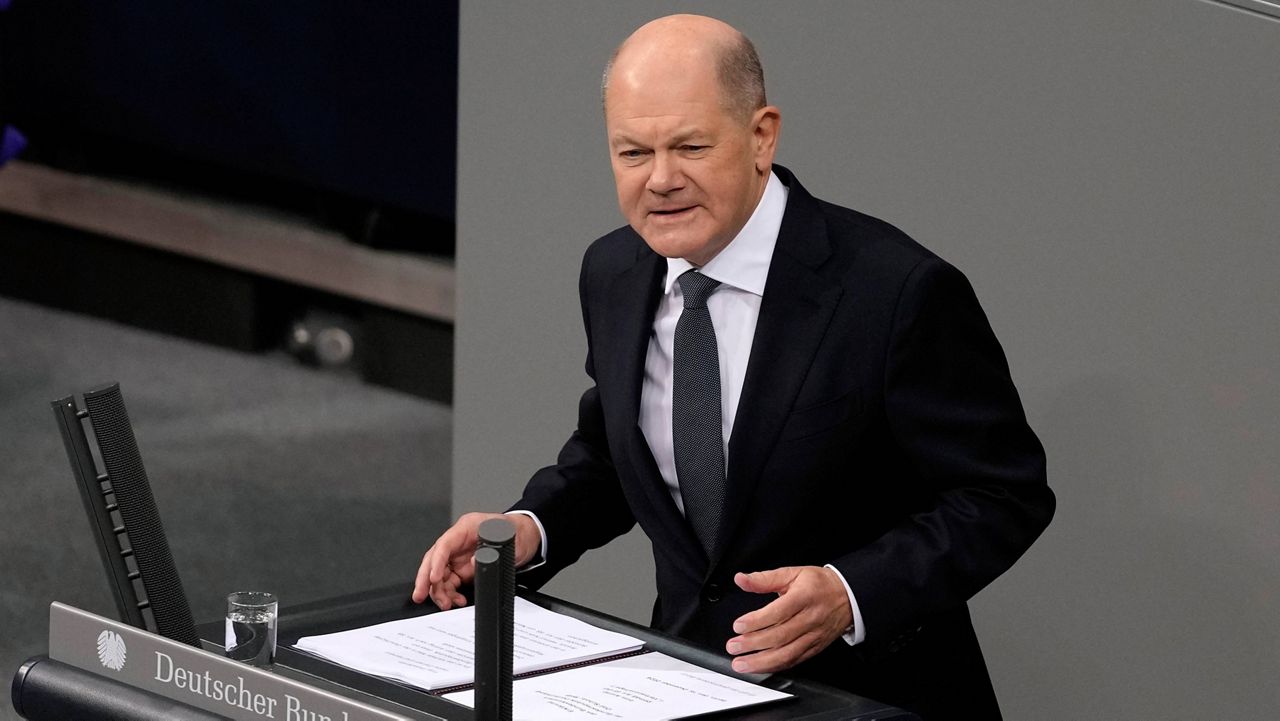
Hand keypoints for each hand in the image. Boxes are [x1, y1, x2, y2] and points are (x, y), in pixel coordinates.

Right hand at [411, 512, 540, 609]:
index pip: (444, 544)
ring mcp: (459, 556)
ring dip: (439, 591)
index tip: (434, 578)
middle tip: (420, 595)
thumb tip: (473, 563)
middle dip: (425, 579)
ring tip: (446, 604)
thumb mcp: (507, 539)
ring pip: (440, 575)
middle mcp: (458, 542)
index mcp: (466, 527)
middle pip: (434, 560)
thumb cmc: (516, 532)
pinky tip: (456, 601)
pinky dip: (450, 594)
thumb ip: (490, 550)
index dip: (436, 561)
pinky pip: (450, 583)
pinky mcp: (463, 569)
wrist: (526, 539)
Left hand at [726, 566, 852, 673]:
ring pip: (787, 653)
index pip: (778, 612)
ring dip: (762, 662)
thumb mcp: (792, 573)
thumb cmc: (819, 584)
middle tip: (733, 646)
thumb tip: (741, 579)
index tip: (738, 625)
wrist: (847, 596)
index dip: (756, 621)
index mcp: (803, 597)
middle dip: (754, 644)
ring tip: (742, 664)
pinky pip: (794, 660)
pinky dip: (776, 666)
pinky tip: (760, 667)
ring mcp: (813, 636)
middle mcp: (810, 619)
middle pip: (780, 636)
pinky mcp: (815, 648)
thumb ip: (765, 578)